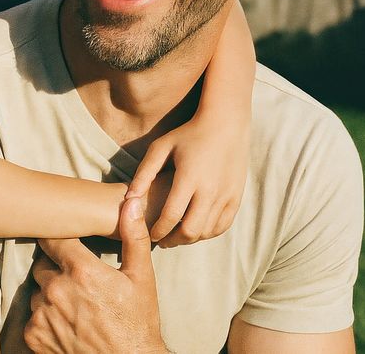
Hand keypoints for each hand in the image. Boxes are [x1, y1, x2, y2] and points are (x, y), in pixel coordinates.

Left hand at [24, 197, 166, 353]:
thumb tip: (131, 202)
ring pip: (37, 291)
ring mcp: (42, 315)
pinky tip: (66, 323)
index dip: (59, 239)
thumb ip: (134, 236)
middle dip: (57, 269)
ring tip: (75, 305)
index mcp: (82, 271)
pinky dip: (44, 318)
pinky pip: (32, 316)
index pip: (53, 238)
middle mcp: (56, 290)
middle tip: (79, 282)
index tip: (66, 243)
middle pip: (43, 264)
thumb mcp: (142, 277)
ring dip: (50, 294)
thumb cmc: (137, 322)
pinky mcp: (33, 336)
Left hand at [127, 118, 248, 247]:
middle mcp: (210, 189)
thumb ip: (144, 173)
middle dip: (173, 240)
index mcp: (189, 177)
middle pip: (190, 230)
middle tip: (162, 240)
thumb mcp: (161, 148)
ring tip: (176, 234)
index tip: (150, 235)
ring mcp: (226, 195)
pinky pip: (222, 226)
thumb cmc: (188, 134)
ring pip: (207, 232)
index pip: (171, 216)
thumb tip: (128, 199)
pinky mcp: (237, 197)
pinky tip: (195, 229)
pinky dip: (207, 233)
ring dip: (189, 238)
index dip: (158, 231)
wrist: (225, 124)